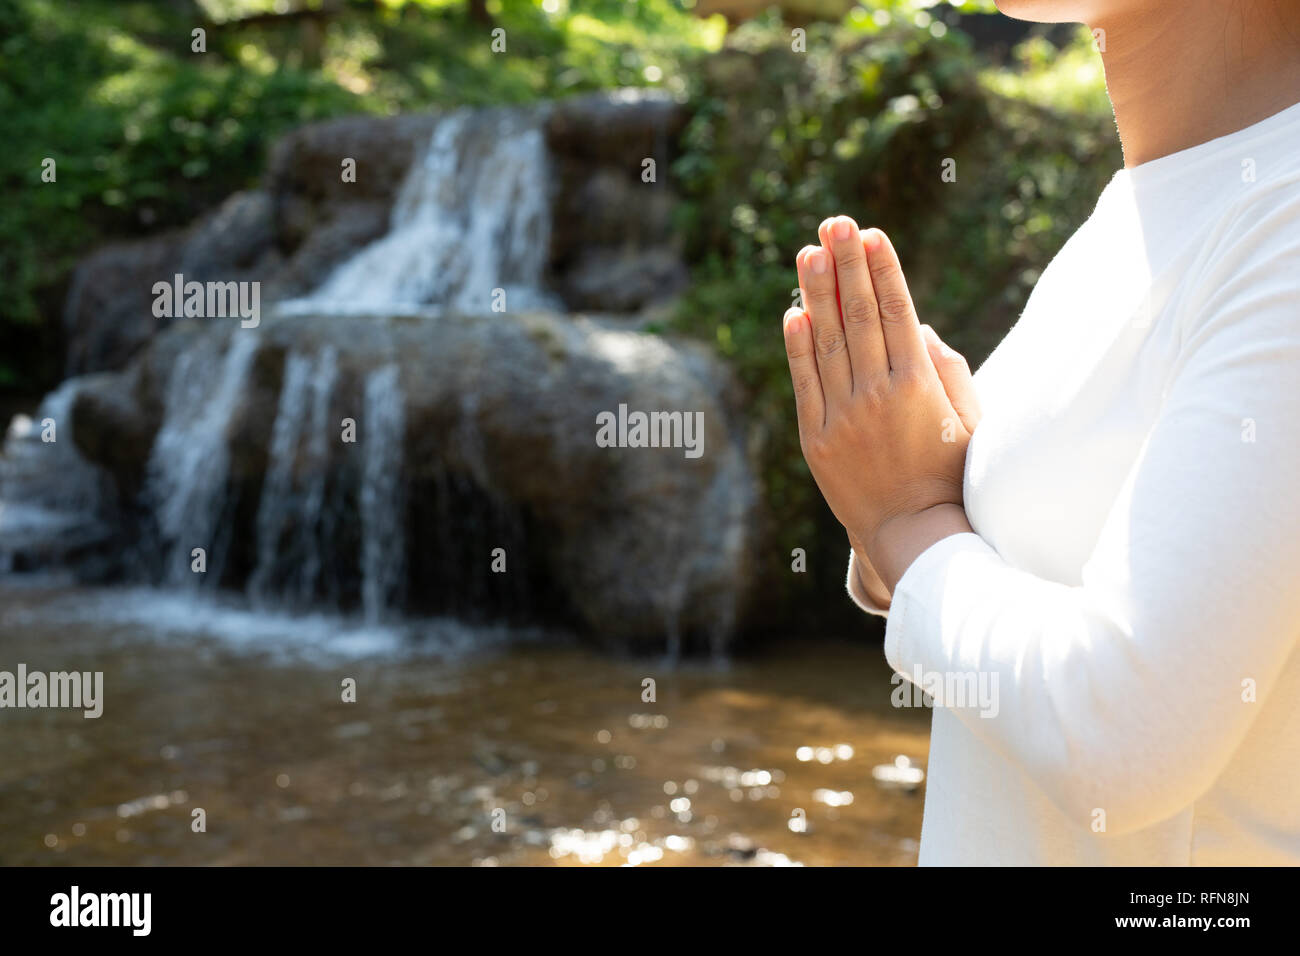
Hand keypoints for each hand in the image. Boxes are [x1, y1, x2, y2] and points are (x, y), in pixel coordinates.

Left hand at [783, 217, 977, 588]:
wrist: (913, 535)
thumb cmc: (951, 475)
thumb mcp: (969, 419)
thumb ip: (946, 368)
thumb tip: (914, 324)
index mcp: (919, 385)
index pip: (896, 311)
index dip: (882, 268)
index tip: (871, 232)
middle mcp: (877, 394)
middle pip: (859, 315)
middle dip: (847, 263)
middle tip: (835, 222)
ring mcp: (843, 416)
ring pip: (827, 342)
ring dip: (817, 293)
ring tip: (810, 251)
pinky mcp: (817, 438)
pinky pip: (804, 383)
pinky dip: (797, 346)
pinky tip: (793, 311)